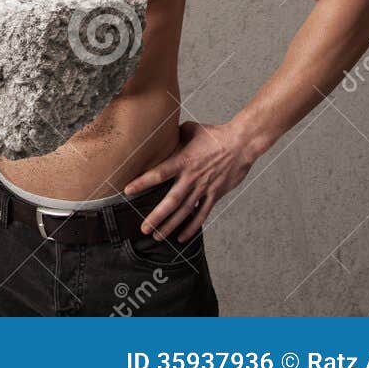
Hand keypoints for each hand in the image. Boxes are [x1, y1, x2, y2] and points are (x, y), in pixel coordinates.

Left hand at [124, 120, 258, 241]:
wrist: (241, 144)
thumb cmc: (215, 135)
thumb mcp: (190, 130)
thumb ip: (175, 135)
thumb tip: (163, 133)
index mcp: (182, 161)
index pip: (158, 174)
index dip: (142, 183)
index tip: (127, 191)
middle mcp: (191, 178)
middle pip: (171, 201)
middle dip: (157, 216)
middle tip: (144, 228)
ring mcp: (204, 188)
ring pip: (185, 211)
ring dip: (171, 226)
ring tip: (157, 236)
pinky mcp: (215, 194)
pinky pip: (202, 214)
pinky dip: (192, 227)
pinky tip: (182, 237)